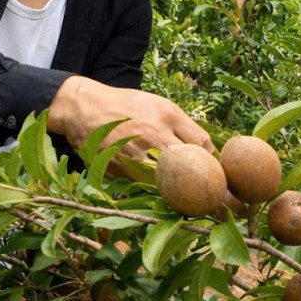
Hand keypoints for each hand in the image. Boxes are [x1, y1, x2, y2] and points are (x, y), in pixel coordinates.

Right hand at [47, 76, 212, 176]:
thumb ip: (186, 126)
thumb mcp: (160, 106)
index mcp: (168, 116)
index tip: (215, 170)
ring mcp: (137, 155)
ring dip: (176, 189)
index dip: (211, 160)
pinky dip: (153, 190)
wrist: (85, 109)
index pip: (203, 145)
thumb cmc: (128, 106)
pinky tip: (155, 189)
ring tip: (183, 195)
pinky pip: (144, 187)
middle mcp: (154, 135)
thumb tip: (210, 151)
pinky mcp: (121, 171)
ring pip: (167, 182)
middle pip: (188, 167)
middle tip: (206, 190)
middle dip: (199, 180)